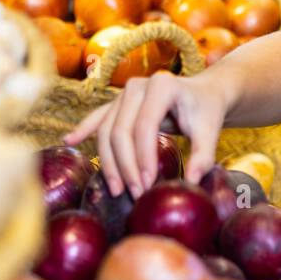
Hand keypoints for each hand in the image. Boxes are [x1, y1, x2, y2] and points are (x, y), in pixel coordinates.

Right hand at [64, 70, 229, 197]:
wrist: (202, 93)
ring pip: (106, 130)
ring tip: (116, 189)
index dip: (143, 158)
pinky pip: (98, 118)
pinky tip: (70, 141)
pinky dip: (84, 129)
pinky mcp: (118, 103)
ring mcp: (125, 93)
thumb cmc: (206, 111)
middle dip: (125, 165)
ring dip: (108, 162)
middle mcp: (138, 86)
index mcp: (162, 86)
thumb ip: (204, 155)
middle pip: (121, 130)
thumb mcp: (210, 130)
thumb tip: (191, 182)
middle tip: (134, 193)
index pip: (145, 127)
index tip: (148, 184)